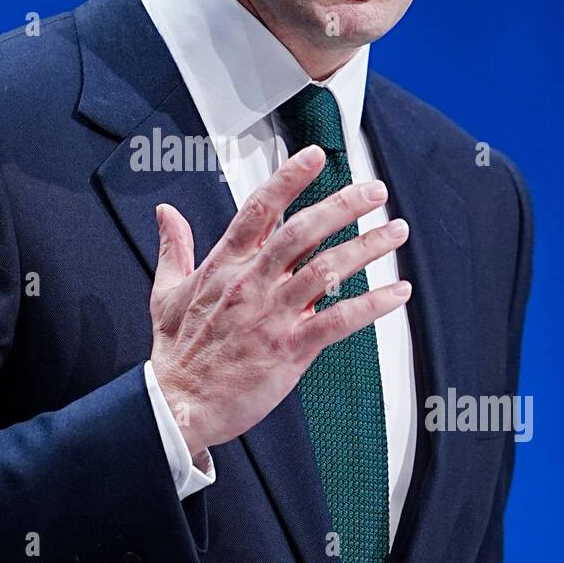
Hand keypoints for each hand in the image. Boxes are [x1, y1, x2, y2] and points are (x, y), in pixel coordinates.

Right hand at [149, 145, 410, 460]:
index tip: (316, 157)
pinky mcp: (289, 349)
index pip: (260, 209)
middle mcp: (251, 283)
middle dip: (343, 205)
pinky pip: (339, 321)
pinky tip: (398, 292)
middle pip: (302, 231)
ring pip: (327, 270)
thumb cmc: (177, 354)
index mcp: (224, 265)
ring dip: (366, 248)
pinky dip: (373, 305)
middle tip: (375, 191)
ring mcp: (272, 315)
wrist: (177, 405)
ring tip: (395, 231)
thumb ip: (174, 247)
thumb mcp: (165, 292)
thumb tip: (166, 213)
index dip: (289, 179)